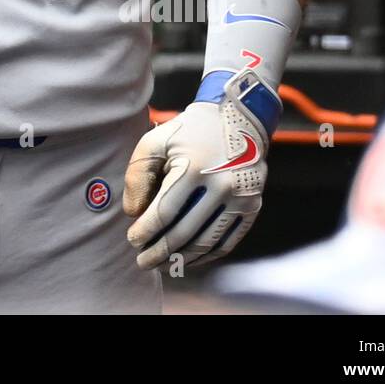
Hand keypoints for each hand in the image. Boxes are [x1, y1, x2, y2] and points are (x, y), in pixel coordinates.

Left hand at [123, 71, 271, 271]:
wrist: (238, 118)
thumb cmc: (189, 131)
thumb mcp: (156, 140)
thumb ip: (138, 174)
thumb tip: (133, 213)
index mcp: (194, 168)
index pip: (165, 212)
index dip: (146, 230)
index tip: (132, 240)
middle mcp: (221, 186)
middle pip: (185, 232)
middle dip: (160, 251)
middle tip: (143, 262)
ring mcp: (240, 199)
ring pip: (207, 242)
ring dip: (182, 259)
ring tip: (163, 265)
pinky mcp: (252, 206)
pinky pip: (228, 241)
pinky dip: (206, 255)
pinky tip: (189, 259)